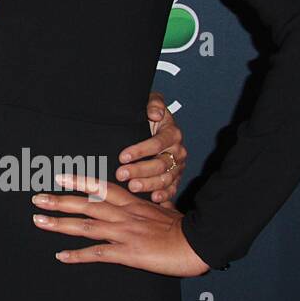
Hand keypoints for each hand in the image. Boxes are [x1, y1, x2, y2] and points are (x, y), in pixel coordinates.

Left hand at [32, 173, 209, 276]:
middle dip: (59, 201)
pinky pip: (98, 253)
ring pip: (86, 226)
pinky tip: (61, 256)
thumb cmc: (185, 228)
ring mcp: (124, 233)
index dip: (79, 181)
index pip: (101, 187)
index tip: (59, 176)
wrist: (198, 243)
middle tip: (36, 198)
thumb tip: (155, 196)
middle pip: (86, 204)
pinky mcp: (128, 253)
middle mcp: (124, 215)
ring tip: (38, 220)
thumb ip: (154, 203)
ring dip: (60, 224)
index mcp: (133, 203)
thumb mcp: (166, 209)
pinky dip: (78, 255)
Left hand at [115, 92, 186, 207]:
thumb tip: (155, 113)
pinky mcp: (175, 177)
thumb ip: (154, 103)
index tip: (122, 156)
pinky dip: (164, 195)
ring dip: (148, 184)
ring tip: (131, 186)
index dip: (140, 150)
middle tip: (121, 174)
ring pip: (165, 178)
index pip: (158, 143)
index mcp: (173, 133)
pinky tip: (153, 198)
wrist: (156, 122)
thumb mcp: (152, 102)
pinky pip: (172, 188)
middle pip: (161, 164)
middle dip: (140, 170)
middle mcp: (178, 151)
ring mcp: (177, 166)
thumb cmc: (150, 113)